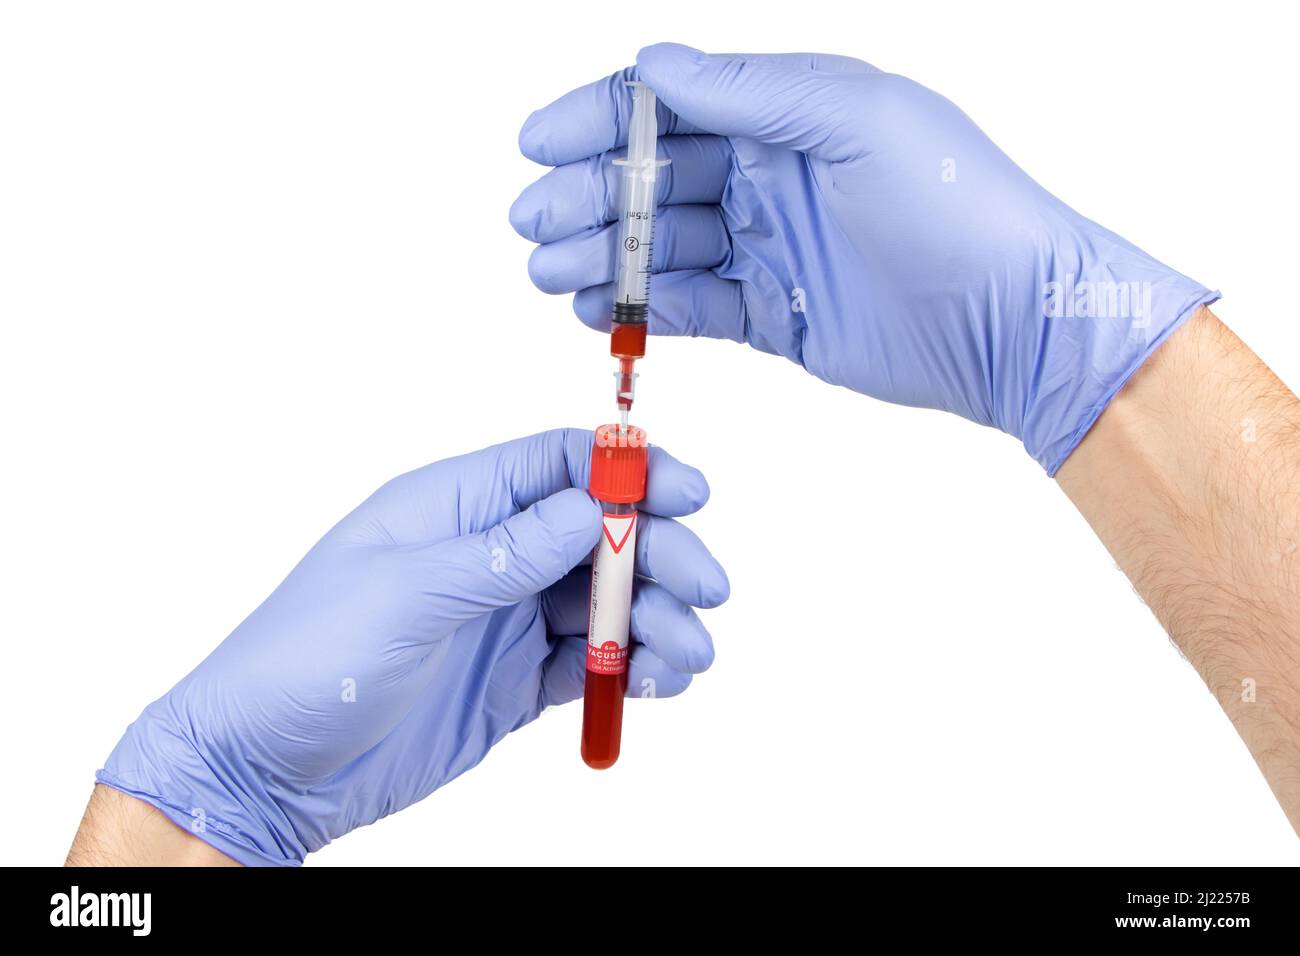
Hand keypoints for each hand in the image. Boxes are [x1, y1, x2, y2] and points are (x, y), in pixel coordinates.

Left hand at [95, 429, 727, 864]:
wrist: (264, 768)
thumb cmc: (305, 658)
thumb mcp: (405, 593)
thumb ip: (504, 553)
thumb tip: (590, 509)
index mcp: (454, 506)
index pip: (557, 466)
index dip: (629, 471)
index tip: (691, 493)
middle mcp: (488, 555)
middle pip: (598, 534)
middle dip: (659, 554)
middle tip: (707, 589)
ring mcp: (503, 619)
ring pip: (604, 602)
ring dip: (656, 620)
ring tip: (689, 655)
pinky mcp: (512, 682)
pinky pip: (589, 664)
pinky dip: (630, 670)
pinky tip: (655, 682)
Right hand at [511, 43, 1217, 472]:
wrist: (1016, 322)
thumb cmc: (957, 205)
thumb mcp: (857, 121)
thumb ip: (752, 92)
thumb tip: (655, 64)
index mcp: (790, 114)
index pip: (673, 105)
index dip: (599, 119)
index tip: (538, 143)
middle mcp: (773, 174)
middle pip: (654, 177)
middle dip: (587, 197)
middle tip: (532, 224)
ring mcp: (773, 247)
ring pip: (665, 246)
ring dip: (602, 257)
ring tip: (550, 274)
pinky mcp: (777, 315)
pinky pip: (695, 306)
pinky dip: (645, 309)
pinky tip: (599, 313)